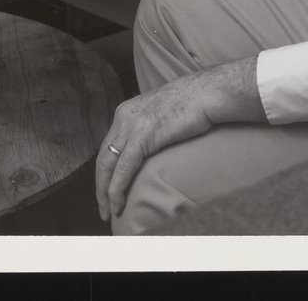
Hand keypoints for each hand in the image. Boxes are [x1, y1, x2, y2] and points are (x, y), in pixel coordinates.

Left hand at [95, 58, 262, 222]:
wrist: (207, 94)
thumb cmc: (193, 105)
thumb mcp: (162, 116)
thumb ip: (150, 131)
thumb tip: (150, 151)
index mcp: (126, 111)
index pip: (108, 147)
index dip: (106, 172)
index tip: (107, 191)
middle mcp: (123, 117)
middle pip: (103, 157)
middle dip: (100, 186)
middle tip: (103, 209)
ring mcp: (131, 125)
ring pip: (107, 165)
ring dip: (105, 193)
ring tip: (109, 212)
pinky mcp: (141, 136)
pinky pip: (123, 169)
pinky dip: (117, 189)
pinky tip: (117, 204)